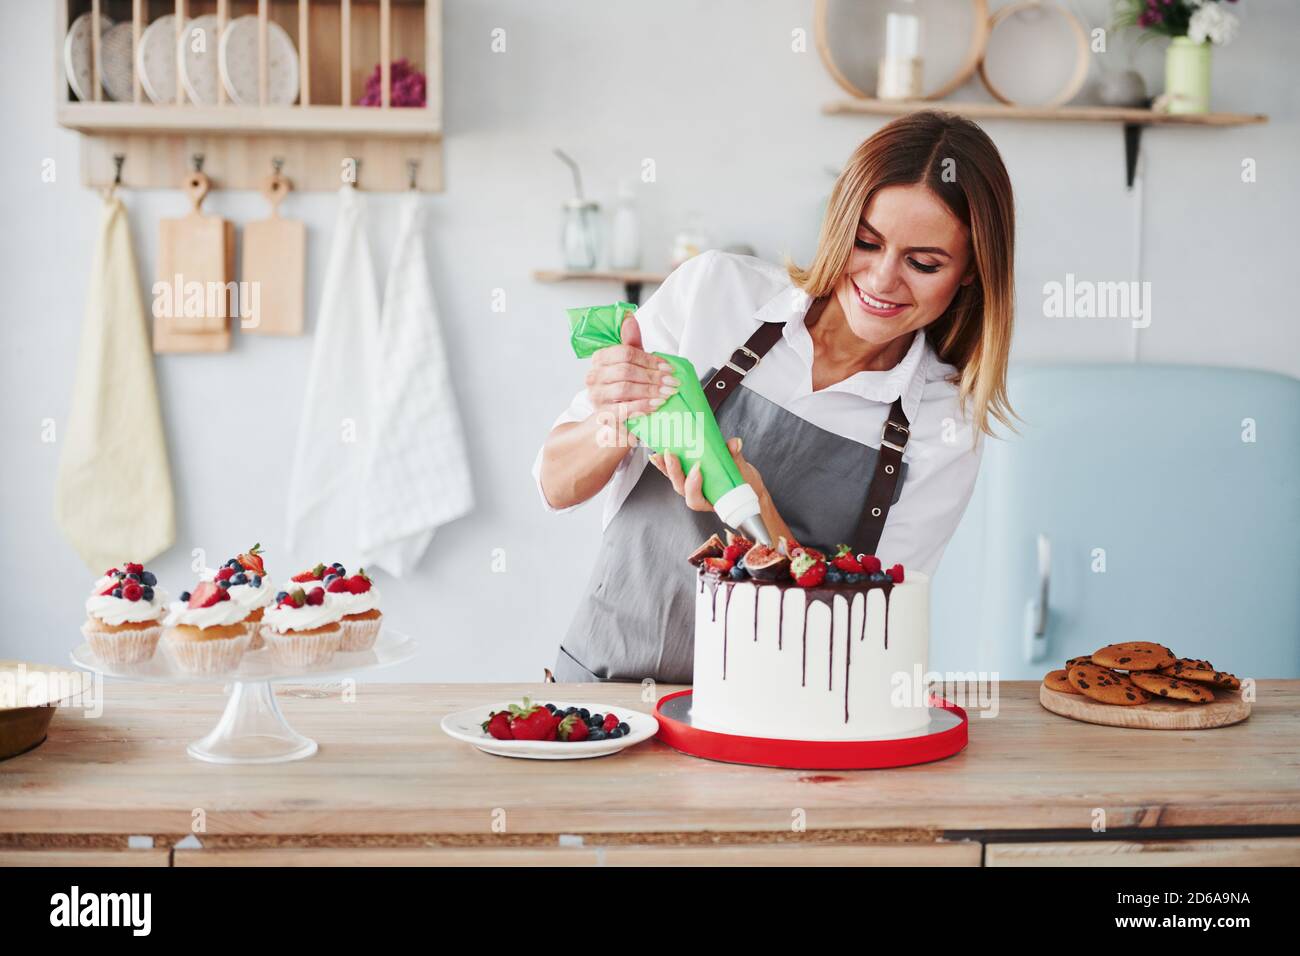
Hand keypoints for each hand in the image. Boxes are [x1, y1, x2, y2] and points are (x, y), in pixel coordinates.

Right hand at [584, 312, 678, 427]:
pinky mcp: (602, 414)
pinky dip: (642, 406)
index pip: (625, 353)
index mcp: (600, 358)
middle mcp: (594, 376)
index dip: (649, 359)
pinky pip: (623, 409)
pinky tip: (656, 405)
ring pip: (625, 388)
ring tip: (667, 393)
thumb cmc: (623, 385)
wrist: (610, 415)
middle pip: (626, 370)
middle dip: (653, 376)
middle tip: (672, 381)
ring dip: (650, 390)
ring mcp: (596, 395)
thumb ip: (630, 342)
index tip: (668, 367)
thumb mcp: (629, 362)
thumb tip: (629, 317)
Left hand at [649, 437, 793, 542]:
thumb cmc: (744, 484)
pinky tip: (657, 454)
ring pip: (674, 479)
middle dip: (674, 471)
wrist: (747, 488)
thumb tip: (734, 443)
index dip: (693, 485)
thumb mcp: (744, 473)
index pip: (695, 499)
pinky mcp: (688, 475)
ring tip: (660, 452)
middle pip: (681, 487)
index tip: (698, 469)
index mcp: (710, 500)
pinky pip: (673, 472)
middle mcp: (697, 494)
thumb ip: (736, 458)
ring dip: (665, 466)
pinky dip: (664, 463)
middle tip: (671, 454)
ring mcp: (691, 486)